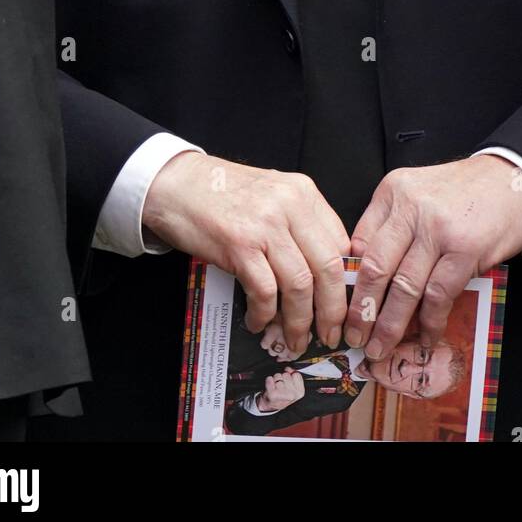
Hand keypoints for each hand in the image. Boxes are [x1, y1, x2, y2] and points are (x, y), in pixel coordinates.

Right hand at [142, 152, 349, 352]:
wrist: (176, 183)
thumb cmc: (221, 194)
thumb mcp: (272, 195)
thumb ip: (298, 225)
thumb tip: (321, 274)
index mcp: (303, 193)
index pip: (342, 244)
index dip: (345, 283)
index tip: (342, 307)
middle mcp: (290, 205)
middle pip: (329, 268)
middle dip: (333, 310)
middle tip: (330, 334)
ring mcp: (265, 225)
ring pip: (300, 285)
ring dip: (300, 321)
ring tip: (295, 339)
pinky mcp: (239, 245)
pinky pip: (264, 291)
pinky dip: (265, 314)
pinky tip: (258, 321)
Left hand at [257, 369, 304, 412]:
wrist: (271, 405)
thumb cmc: (283, 395)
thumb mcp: (293, 387)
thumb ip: (294, 375)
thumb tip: (289, 369)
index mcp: (300, 392)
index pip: (296, 374)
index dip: (291, 375)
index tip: (288, 381)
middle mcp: (292, 395)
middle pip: (286, 374)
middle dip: (283, 377)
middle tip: (281, 385)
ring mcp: (282, 395)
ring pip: (278, 376)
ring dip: (275, 379)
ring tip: (275, 386)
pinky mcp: (272, 394)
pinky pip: (270, 379)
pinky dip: (269, 380)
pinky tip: (270, 386)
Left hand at [344, 156, 521, 360]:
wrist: (514, 181)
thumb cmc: (466, 192)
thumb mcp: (419, 193)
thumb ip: (394, 226)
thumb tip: (370, 277)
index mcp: (393, 191)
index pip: (360, 243)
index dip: (350, 283)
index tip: (344, 309)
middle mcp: (411, 207)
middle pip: (375, 268)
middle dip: (361, 311)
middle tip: (355, 337)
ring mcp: (437, 229)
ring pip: (404, 288)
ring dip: (390, 326)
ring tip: (381, 348)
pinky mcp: (465, 249)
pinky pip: (438, 295)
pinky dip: (430, 323)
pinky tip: (426, 337)